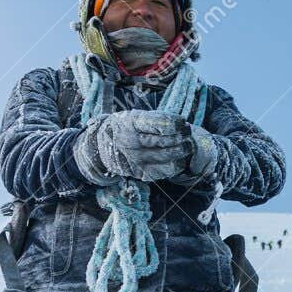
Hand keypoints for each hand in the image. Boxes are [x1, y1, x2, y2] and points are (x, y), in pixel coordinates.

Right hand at [74, 111, 191, 185]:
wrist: (103, 147)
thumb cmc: (126, 128)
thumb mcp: (135, 118)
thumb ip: (156, 121)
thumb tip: (181, 125)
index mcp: (129, 123)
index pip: (154, 123)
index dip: (172, 123)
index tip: (182, 122)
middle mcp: (131, 141)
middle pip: (162, 140)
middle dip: (180, 136)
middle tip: (188, 132)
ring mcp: (136, 159)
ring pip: (165, 156)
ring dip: (181, 151)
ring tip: (188, 144)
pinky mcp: (141, 173)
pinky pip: (163, 171)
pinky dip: (176, 164)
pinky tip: (180, 158)